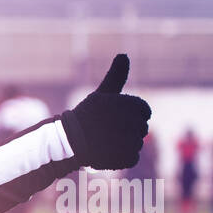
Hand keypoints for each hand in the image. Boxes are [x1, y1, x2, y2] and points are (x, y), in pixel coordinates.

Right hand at [61, 54, 151, 169]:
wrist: (68, 141)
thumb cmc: (85, 115)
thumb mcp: (102, 94)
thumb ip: (116, 76)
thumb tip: (124, 54)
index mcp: (131, 104)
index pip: (144, 111)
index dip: (132, 115)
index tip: (115, 119)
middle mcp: (133, 121)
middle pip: (142, 129)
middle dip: (128, 131)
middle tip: (106, 132)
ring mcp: (130, 141)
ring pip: (137, 144)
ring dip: (124, 145)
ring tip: (105, 142)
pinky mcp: (126, 157)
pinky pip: (133, 158)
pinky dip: (121, 158)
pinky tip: (107, 153)